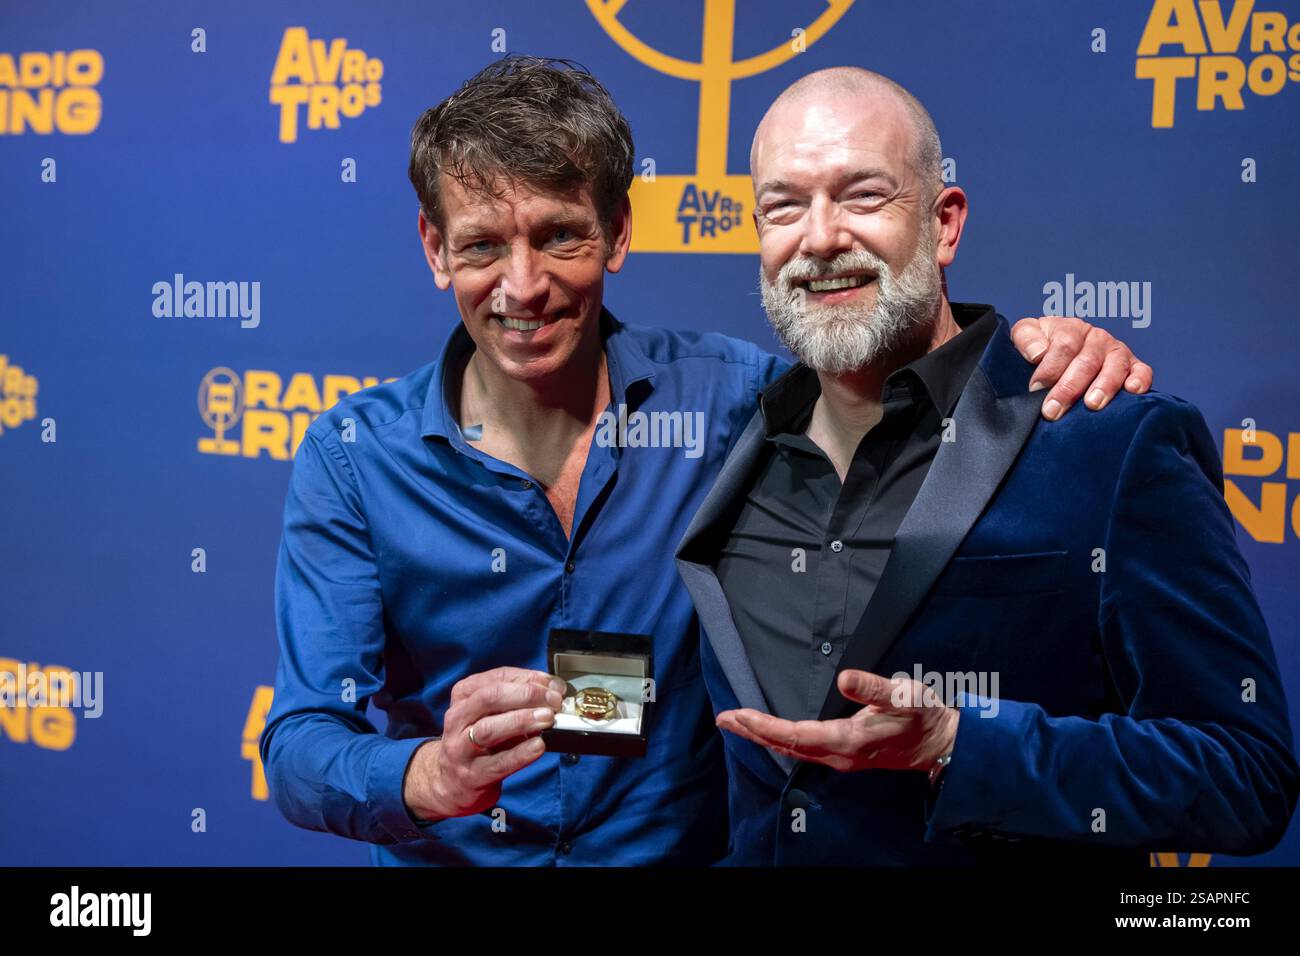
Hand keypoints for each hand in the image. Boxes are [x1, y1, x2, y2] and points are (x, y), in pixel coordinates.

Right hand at [403, 666, 564, 821]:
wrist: (452, 781)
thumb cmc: (478, 741)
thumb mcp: (491, 713)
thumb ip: (517, 700)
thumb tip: (551, 689)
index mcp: (463, 696)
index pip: (497, 677)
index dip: (529, 678)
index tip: (553, 684)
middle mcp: (458, 719)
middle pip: (490, 698)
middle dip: (527, 695)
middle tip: (553, 701)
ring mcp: (461, 748)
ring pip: (488, 728)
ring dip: (522, 720)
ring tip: (547, 718)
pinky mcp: (472, 775)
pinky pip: (498, 763)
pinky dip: (521, 753)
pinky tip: (538, 746)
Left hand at [715, 669, 958, 773]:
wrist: (940, 743)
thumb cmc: (922, 716)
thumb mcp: (904, 695)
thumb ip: (874, 687)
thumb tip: (844, 678)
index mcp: (848, 741)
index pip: (796, 735)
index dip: (765, 726)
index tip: (739, 716)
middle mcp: (839, 755)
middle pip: (786, 745)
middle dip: (753, 733)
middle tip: (723, 719)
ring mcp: (840, 758)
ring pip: (792, 749)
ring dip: (762, 737)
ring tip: (736, 723)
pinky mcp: (843, 755)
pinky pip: (802, 749)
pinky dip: (780, 739)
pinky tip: (769, 733)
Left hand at [1010, 316, 1152, 420]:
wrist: (1060, 347)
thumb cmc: (1042, 345)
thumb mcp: (1027, 333)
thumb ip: (1026, 337)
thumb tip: (1037, 354)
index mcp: (1071, 328)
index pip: (1064, 345)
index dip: (1050, 368)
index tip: (1035, 389)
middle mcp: (1096, 338)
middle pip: (1086, 361)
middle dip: (1069, 388)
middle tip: (1053, 410)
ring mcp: (1116, 352)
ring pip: (1114, 367)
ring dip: (1104, 386)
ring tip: (1092, 404)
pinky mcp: (1133, 366)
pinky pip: (1143, 370)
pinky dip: (1140, 379)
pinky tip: (1132, 390)